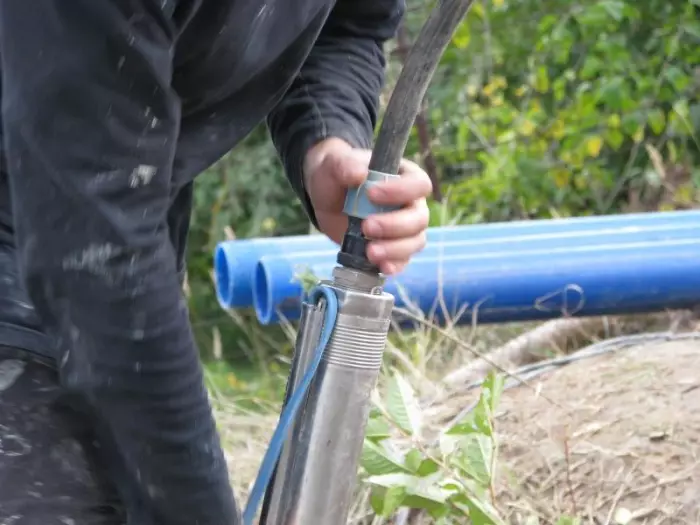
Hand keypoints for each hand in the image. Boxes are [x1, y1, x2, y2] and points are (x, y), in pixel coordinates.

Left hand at [303, 137, 431, 274]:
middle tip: (367, 226)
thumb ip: (345, 165)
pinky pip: (403, 260)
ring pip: (415, 242)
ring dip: (395, 249)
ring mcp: (404, 229)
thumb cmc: (337, 175)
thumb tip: (359, 174)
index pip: (419, 185)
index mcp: (404, 176)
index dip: (401, 191)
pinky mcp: (392, 248)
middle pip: (419, 218)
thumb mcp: (335, 164)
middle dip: (395, 226)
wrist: (327, 198)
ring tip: (370, 251)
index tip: (372, 194)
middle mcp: (411, 204)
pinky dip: (394, 265)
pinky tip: (381, 266)